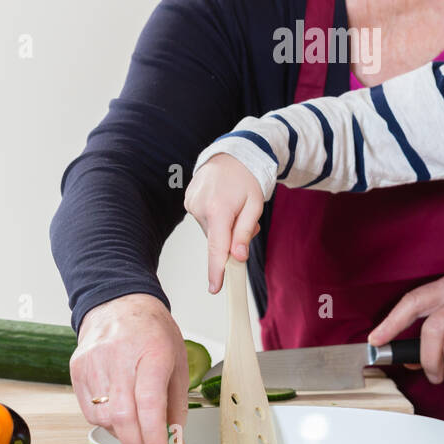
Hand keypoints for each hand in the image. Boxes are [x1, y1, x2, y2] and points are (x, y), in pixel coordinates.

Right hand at [70, 294, 191, 443]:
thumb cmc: (152, 331)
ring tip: (135, 423)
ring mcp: (94, 361)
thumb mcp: (177, 361)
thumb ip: (177, 406)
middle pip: (123, 414)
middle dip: (137, 443)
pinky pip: (89, 411)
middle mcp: (119, 354)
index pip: (149, 400)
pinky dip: (107, 421)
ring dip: (122, 433)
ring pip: (105, 417)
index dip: (153, 433)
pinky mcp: (77, 369)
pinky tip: (119, 412)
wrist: (119, 304)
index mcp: (152, 349)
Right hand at [183, 154, 264, 293]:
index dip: (217, 270)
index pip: (217, 247)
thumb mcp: (255, 205)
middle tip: (244, 219)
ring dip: (223, 227)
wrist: (231, 155)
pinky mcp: (188, 201)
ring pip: (210, 231)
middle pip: (216, 240)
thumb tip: (238, 257)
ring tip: (232, 206)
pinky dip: (214, 218)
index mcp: (219, 209)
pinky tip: (221, 202)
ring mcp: (191, 204)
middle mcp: (201, 207)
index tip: (215, 287)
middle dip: (231, 239)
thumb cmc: (246, 179)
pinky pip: (204, 220)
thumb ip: (245, 232)